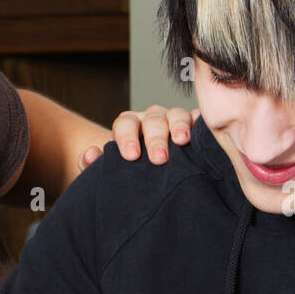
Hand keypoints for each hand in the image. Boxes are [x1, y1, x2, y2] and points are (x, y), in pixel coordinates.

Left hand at [80, 105, 200, 168]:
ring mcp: (175, 120)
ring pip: (177, 114)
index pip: (125, 124)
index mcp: (129, 126)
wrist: (153, 179)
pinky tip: (205, 137)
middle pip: (152, 119)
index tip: (131, 157)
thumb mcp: (110, 169)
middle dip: (155, 138)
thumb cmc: (129, 172)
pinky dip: (203, 125)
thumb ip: (94, 164)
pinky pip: (200, 120)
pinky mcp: (196, 126)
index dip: (127, 138)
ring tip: (181, 142)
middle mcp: (152, 119)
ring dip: (179, 126)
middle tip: (158, 158)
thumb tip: (89, 155)